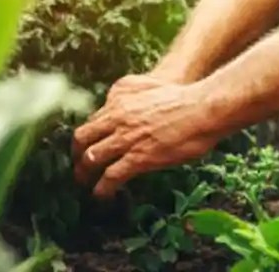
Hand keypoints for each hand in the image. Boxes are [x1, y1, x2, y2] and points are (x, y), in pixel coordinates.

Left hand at [71, 74, 221, 198]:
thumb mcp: (150, 83)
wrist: (201, 108)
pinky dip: (102, 188)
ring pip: (92, 158)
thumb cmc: (183, 97)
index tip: (87, 146)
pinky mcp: (138, 158)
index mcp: (120, 100)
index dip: (87, 136)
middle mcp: (117, 118)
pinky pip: (111, 176)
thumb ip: (131, 90)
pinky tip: (102, 195)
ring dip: (84, 174)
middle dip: (77, 154)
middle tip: (79, 166)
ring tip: (85, 184)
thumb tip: (118, 98)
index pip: (92, 120)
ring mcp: (126, 139)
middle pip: (82, 138)